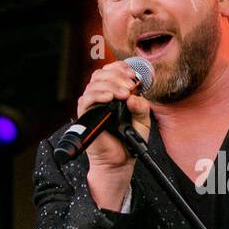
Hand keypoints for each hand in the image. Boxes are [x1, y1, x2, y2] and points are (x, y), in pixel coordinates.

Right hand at [78, 59, 152, 174]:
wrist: (120, 160)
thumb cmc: (128, 140)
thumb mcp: (143, 121)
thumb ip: (142, 107)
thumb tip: (134, 97)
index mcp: (113, 93)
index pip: (111, 71)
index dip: (121, 68)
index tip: (133, 74)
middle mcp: (101, 96)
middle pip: (101, 74)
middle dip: (117, 75)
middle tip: (130, 86)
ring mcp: (92, 105)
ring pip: (94, 83)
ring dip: (111, 84)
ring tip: (124, 94)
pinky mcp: (85, 115)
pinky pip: (86, 99)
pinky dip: (98, 95)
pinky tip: (110, 98)